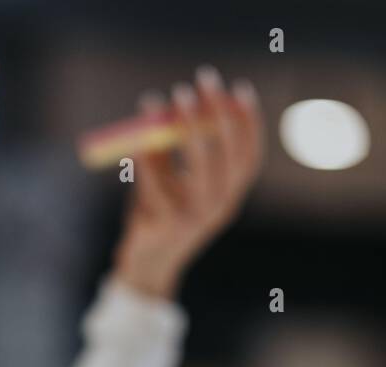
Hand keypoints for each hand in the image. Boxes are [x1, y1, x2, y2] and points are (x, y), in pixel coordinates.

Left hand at [111, 67, 264, 300]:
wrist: (144, 266)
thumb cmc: (158, 213)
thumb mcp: (170, 178)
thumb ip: (170, 147)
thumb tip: (165, 102)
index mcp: (228, 196)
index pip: (249, 157)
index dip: (248, 124)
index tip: (240, 88)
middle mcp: (218, 207)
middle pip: (226, 157)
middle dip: (216, 114)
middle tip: (202, 79)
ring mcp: (193, 219)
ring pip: (197, 169)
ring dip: (186, 128)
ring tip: (170, 97)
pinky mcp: (164, 227)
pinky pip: (155, 185)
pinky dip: (146, 157)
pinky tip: (137, 136)